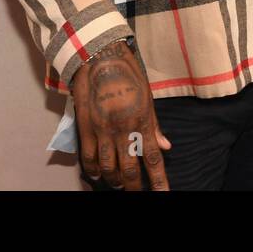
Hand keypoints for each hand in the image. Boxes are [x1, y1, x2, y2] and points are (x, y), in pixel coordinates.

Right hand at [71, 39, 171, 189]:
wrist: (99, 57)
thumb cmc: (128, 73)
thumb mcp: (148, 97)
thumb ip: (155, 125)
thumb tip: (166, 146)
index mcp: (142, 121)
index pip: (153, 158)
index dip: (159, 181)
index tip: (162, 195)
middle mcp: (123, 130)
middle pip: (129, 170)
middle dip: (134, 187)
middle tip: (136, 193)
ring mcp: (102, 130)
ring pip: (108, 168)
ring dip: (114, 180)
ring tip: (118, 184)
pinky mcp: (85, 128)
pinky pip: (89, 157)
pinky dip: (93, 169)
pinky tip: (96, 173)